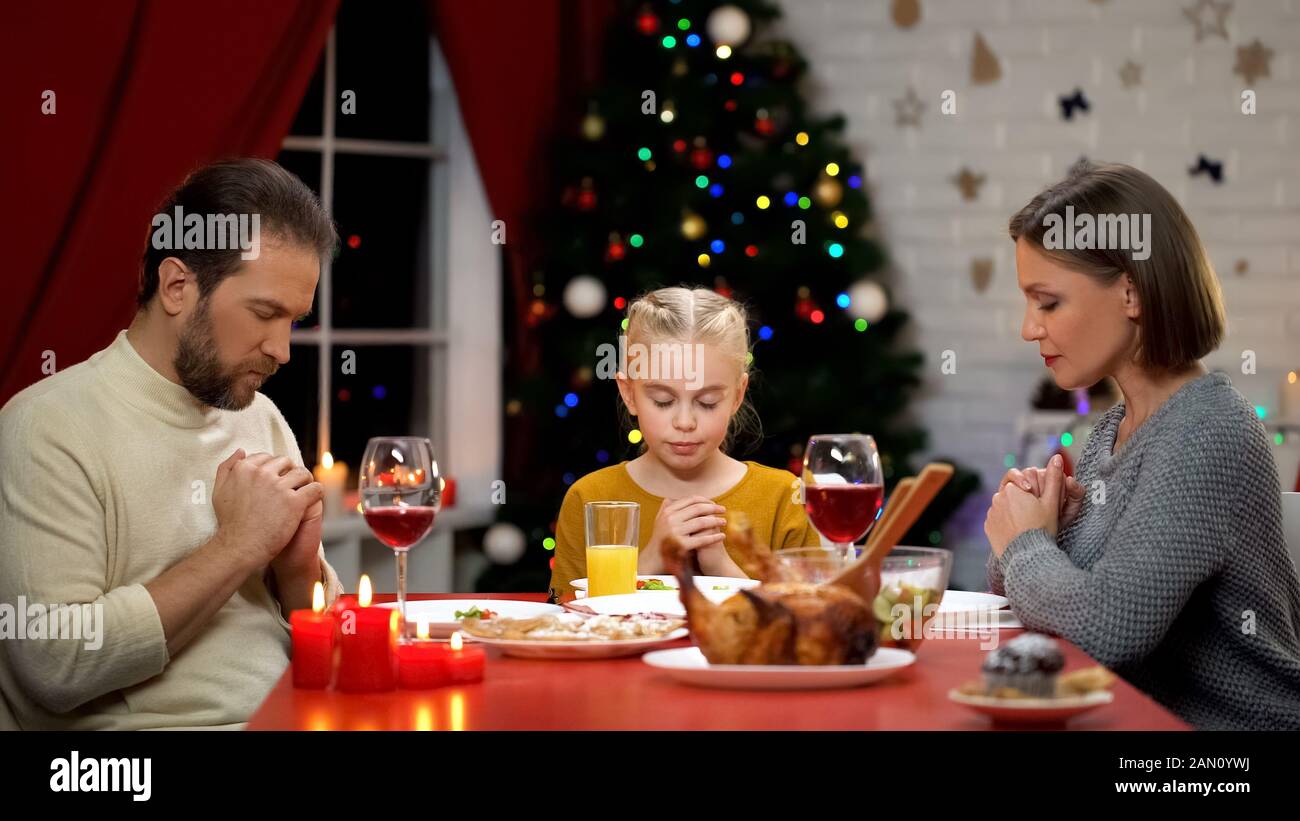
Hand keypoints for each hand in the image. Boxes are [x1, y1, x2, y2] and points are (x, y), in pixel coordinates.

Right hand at [212, 449, 324, 570]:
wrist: (240, 546)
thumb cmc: (229, 522)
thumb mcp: (219, 490)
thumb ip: (228, 467)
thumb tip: (241, 451)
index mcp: (245, 468)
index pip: (267, 458)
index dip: (274, 468)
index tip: (276, 479)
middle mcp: (262, 474)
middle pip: (286, 462)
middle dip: (290, 472)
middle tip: (292, 485)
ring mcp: (279, 487)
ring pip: (303, 473)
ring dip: (306, 480)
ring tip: (304, 490)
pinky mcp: (294, 502)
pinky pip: (315, 488)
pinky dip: (316, 492)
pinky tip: (312, 499)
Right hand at [645, 496, 725, 572]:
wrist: (653, 560)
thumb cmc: (659, 541)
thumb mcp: (659, 521)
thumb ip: (666, 509)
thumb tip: (672, 498)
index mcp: (668, 511)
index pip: (690, 500)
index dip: (705, 500)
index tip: (714, 503)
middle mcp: (670, 519)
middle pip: (698, 509)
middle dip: (713, 508)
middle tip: (723, 510)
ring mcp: (675, 532)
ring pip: (701, 522)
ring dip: (716, 521)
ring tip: (724, 522)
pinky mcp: (681, 545)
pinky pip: (702, 539)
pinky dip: (714, 537)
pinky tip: (722, 536)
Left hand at [985, 454, 1065, 556]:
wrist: (1027, 556)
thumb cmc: (1041, 528)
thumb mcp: (1051, 502)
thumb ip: (1054, 478)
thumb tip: (1056, 457)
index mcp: (1011, 488)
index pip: (1019, 480)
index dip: (1030, 487)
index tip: (1037, 497)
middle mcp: (997, 498)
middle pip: (1011, 493)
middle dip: (1021, 499)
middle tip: (1035, 513)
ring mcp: (991, 513)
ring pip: (1004, 506)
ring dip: (1013, 510)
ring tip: (1027, 524)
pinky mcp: (988, 527)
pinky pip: (997, 520)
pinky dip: (1006, 522)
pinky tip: (1018, 531)